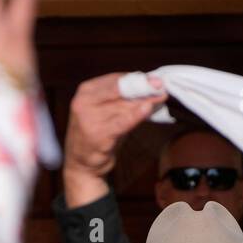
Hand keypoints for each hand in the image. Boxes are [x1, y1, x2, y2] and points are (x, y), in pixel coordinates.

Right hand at [62, 72, 166, 207]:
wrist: (81, 163)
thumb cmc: (98, 133)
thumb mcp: (106, 110)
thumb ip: (123, 98)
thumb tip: (151, 85)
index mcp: (86, 91)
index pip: (115, 80)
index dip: (137, 78)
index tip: (155, 80)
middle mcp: (84, 102)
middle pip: (120, 91)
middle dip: (144, 88)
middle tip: (162, 87)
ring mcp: (89, 119)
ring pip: (123, 106)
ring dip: (145, 101)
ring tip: (160, 98)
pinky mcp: (99, 135)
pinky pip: (122, 122)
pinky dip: (136, 115)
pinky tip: (148, 108)